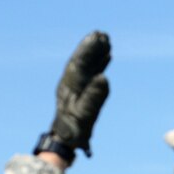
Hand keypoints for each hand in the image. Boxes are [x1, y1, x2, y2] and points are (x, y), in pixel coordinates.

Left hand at [49, 31, 111, 158]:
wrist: (66, 140)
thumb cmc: (74, 129)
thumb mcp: (85, 113)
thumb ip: (94, 96)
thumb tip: (104, 77)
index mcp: (70, 84)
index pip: (79, 62)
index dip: (88, 50)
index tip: (96, 37)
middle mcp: (73, 82)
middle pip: (83, 60)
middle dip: (92, 47)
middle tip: (101, 33)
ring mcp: (78, 86)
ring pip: (89, 65)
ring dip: (96, 53)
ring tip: (106, 41)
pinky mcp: (84, 91)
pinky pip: (93, 74)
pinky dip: (100, 65)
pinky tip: (107, 58)